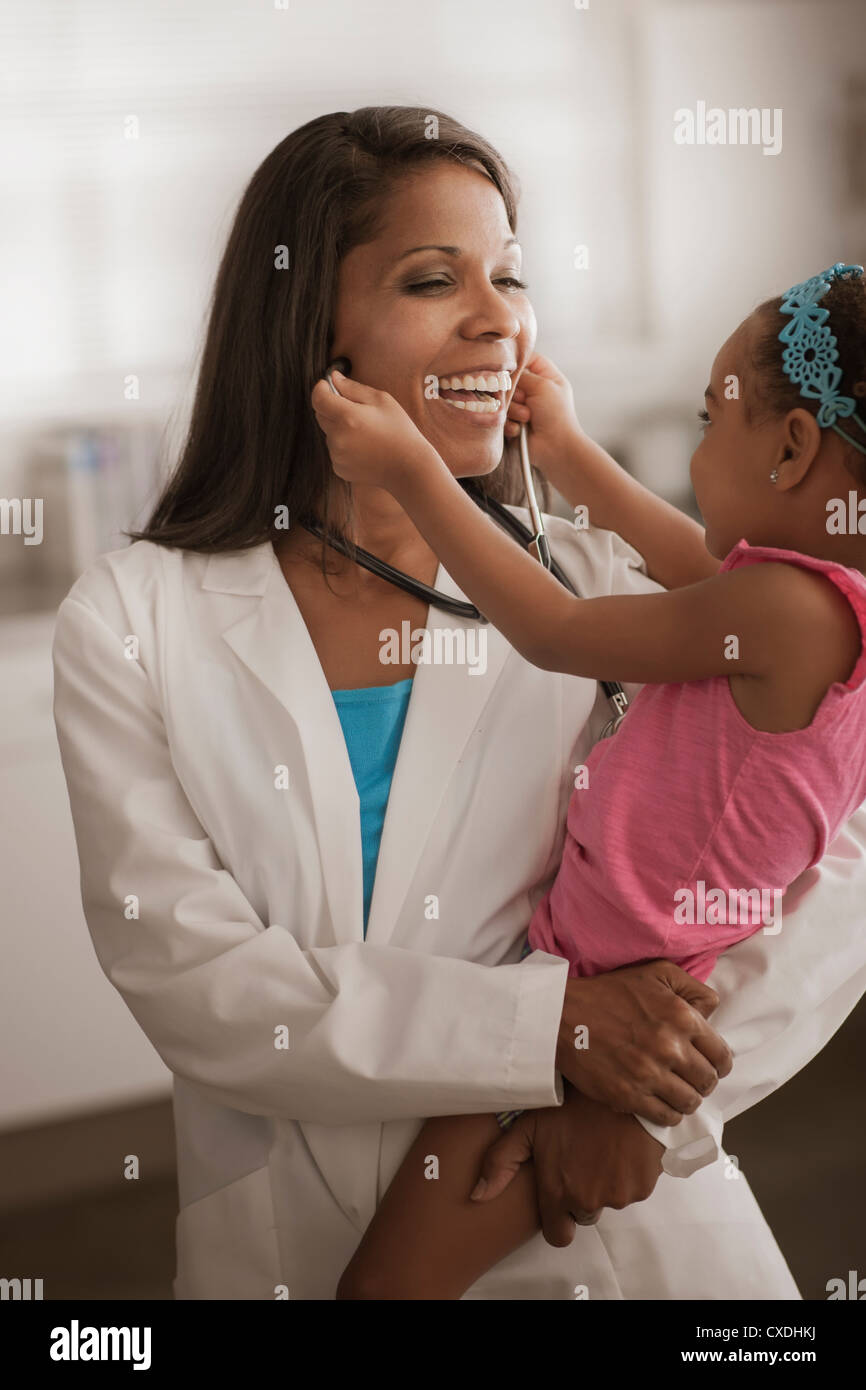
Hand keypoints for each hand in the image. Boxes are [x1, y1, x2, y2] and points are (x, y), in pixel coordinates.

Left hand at [310, 370, 438, 490]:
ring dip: (340, 428)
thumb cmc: (399, 431)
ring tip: (366, 433)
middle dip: (332, 408)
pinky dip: (344, 445)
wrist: (408, 467)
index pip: (318, 398)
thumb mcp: (381, 400)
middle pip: (321, 415)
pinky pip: (335, 450)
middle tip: (357, 410)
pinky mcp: (339, 468)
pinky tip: (364, 447)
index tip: (328, 385)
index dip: (321, 389)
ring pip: (329, 433)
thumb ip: (353, 387)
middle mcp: (338, 438)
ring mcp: (337, 455)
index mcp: (347, 417)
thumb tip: (334, 378)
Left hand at [471, 1085, 663, 1242]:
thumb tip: (476, 1196)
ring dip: (605, 1182)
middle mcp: (589, 1201)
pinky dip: (627, 1174)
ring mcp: (620, 1196)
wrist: (621, 1088)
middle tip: (580, 1160)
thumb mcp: (529, 1125)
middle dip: (582, 1196)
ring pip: (609, 1200)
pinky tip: (619, 1146)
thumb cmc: (572, 1104)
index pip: (558, 1235)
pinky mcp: (644, 1187)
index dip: (558, 1218)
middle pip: (584, 1215)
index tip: (560, 1195)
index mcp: (559, 1192)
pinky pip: (633, 1189)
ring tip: (600, 1146)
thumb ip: (500, 1162)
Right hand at [505, 351, 581, 465]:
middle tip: (526, 401)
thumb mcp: (543, 386)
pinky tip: (520, 430)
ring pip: (504, 400)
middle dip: (516, 392)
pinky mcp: (513, 422)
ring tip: (527, 419)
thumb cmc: (556, 414)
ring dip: (514, 410)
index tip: (508, 367)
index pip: (527, 359)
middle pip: (511, 380)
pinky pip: (502, 418)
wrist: (555, 447)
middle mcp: (534, 390)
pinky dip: (510, 424)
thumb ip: (522, 374)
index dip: (517, 362)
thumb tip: (505, 372)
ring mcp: (523, 406)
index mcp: (546, 376)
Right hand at [556, 959, 732, 1125]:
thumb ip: (692, 987)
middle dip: (703, 1081)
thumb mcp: (655, 972)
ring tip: (676, 1091)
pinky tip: (660, 1101)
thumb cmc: (609, 992)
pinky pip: (665, 1117)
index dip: (719, 1063)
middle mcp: (670, 1049)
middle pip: (708, 1081)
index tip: (710, 1064)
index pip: (721, 1056)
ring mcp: (649, 1075)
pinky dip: (668, 1113)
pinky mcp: (629, 1096)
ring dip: (687, 1099)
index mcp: (682, 1018)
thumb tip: (712, 1011)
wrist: (562, 1016)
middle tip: (690, 1077)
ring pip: (689, 1102)